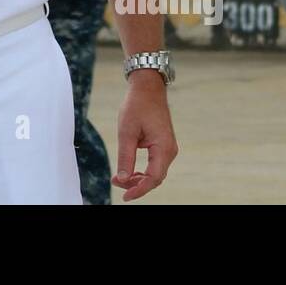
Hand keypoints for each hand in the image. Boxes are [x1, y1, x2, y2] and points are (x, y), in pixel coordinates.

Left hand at [113, 71, 177, 201]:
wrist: (147, 88)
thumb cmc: (137, 106)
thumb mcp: (127, 132)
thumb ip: (125, 157)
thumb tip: (123, 179)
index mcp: (164, 148)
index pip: (153, 178)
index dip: (139, 190)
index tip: (125, 196)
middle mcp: (169, 150)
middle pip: (155, 178)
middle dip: (136, 185)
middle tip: (116, 183)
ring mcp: (168, 148)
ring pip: (155, 173)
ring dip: (139, 179)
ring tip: (120, 178)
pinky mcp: (163, 145)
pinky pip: (155, 164)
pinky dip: (142, 171)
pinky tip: (129, 171)